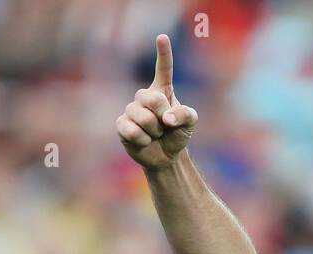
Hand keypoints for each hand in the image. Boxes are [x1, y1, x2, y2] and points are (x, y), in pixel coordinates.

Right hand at [116, 34, 198, 170]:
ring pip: (143, 117)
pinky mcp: (121, 125)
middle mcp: (144, 96)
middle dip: (163, 116)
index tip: (162, 37)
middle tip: (165, 127)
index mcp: (162, 91)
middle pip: (153, 98)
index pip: (163, 69)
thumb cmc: (177, 135)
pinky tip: (145, 141)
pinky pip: (132, 130)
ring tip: (155, 135)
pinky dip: (143, 140)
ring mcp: (131, 110)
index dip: (163, 54)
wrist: (166, 156)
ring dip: (155, 132)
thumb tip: (167, 119)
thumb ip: (186, 115)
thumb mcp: (190, 123)